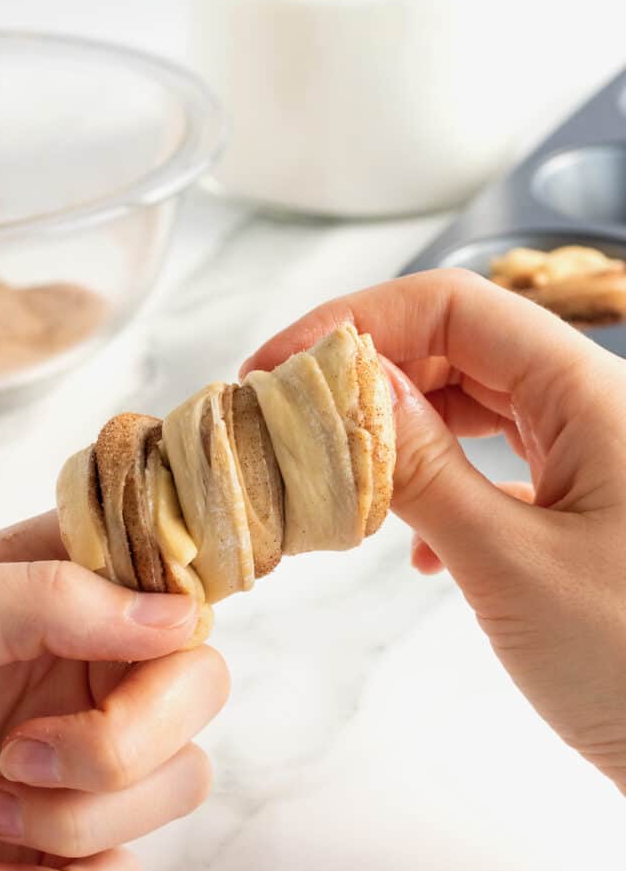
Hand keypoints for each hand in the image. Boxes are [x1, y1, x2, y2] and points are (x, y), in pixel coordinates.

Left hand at [0, 513, 228, 870]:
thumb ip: (45, 597)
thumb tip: (176, 617)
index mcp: (45, 593)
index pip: (165, 572)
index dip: (180, 604)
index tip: (149, 645)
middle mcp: (73, 671)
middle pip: (198, 684)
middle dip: (127, 737)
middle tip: (24, 753)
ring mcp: (74, 762)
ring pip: (178, 781)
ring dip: (84, 815)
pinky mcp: (62, 851)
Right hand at [243, 269, 625, 792]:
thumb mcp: (512, 563)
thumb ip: (425, 469)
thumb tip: (350, 388)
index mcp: (591, 394)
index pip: (456, 307)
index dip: (357, 322)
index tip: (277, 369)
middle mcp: (594, 409)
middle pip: (461, 350)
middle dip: (370, 379)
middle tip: (292, 425)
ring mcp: (593, 459)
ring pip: (475, 409)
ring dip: (402, 436)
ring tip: (341, 481)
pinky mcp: (584, 509)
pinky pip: (497, 468)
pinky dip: (444, 490)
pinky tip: (420, 549)